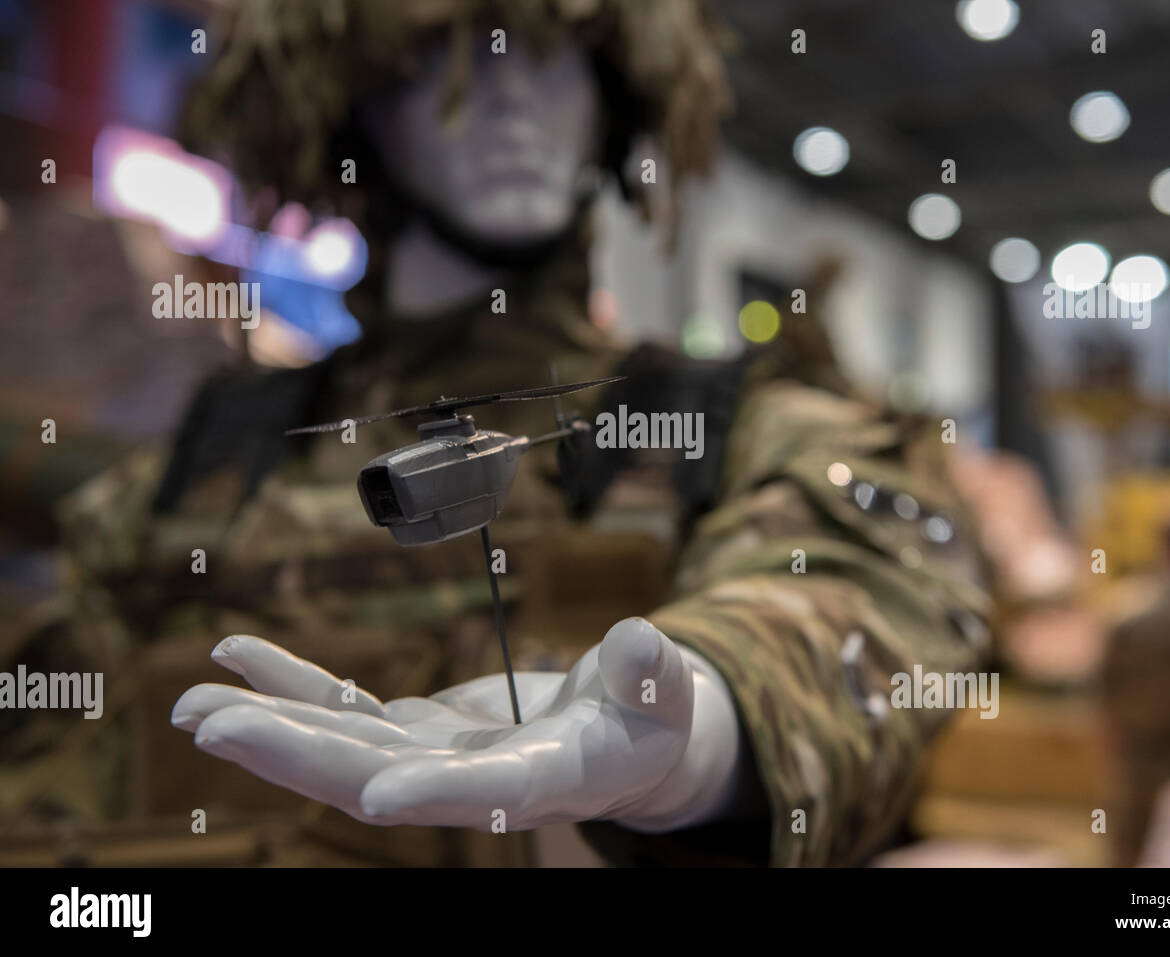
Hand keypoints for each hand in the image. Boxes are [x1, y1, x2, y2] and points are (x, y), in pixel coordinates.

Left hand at [171, 618, 744, 832]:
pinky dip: (293, 683)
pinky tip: (239, 656)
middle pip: (378, 774)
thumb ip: (653, 674)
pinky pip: (345, 707)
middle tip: (213, 727)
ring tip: (190, 704)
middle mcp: (474, 780)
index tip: (372, 794)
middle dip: (295, 753)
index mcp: (548, 777)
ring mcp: (436, 757)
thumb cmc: (650, 719)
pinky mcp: (416, 731)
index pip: (488, 793)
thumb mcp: (666, 696)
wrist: (617, 741)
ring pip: (343, 746)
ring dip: (268, 724)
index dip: (435, 793)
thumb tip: (641, 644)